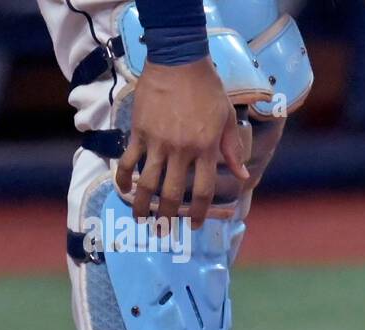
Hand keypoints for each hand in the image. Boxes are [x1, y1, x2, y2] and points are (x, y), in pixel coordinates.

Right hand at [114, 58, 249, 221]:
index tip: (194, 225)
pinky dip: (124, 177)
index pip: (204, 190)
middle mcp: (182, 150)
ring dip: (142, 204)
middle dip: (169, 217)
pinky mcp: (140, 132)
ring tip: (140, 219)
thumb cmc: (207, 89)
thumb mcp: (227, 120)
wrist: (179, 62)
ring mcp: (158, 142)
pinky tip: (123, 189)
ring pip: (148, 182)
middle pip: (174, 193)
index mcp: (206, 149)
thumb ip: (232, 150)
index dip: (200, 212)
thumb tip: (241, 175)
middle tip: (165, 231)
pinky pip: (129, 160)